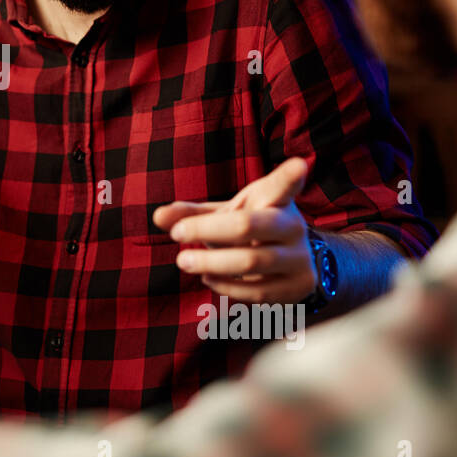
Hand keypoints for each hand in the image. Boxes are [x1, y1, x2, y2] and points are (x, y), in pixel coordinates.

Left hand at [152, 157, 315, 302]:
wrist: (294, 261)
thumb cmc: (252, 229)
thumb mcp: (227, 214)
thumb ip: (193, 214)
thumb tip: (157, 217)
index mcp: (278, 200)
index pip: (283, 185)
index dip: (291, 175)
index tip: (299, 164)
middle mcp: (293, 226)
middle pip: (247, 226)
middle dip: (206, 230)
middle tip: (177, 234)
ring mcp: (299, 258)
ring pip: (251, 262)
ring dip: (211, 263)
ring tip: (184, 261)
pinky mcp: (297, 287)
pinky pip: (256, 291)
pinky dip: (226, 286)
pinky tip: (208, 278)